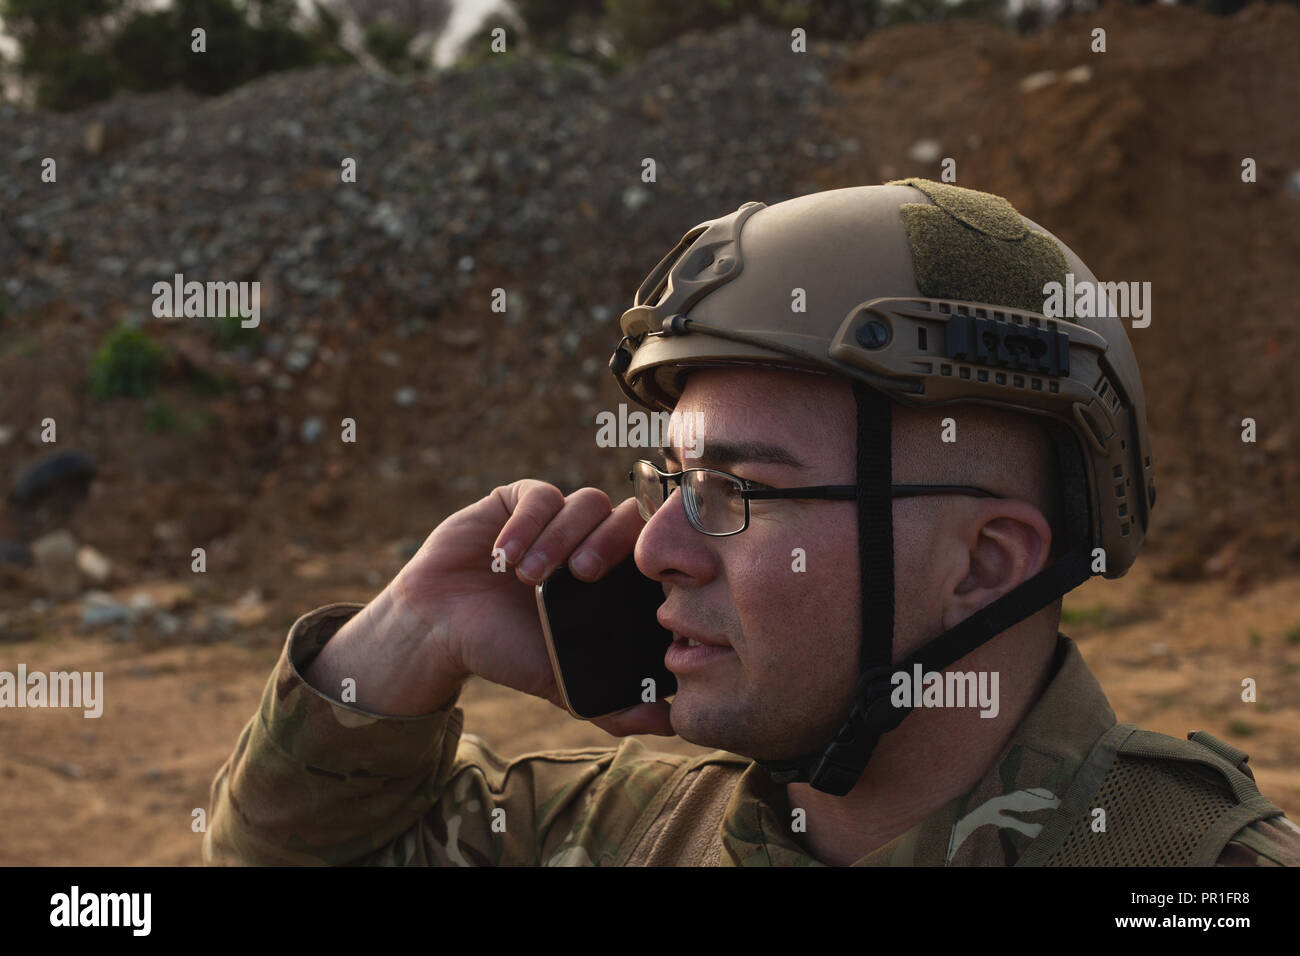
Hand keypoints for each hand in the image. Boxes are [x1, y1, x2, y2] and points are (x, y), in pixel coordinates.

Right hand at [377, 479, 672, 735]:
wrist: (440, 628)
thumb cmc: (504, 650)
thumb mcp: (561, 682)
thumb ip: (612, 704)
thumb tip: (669, 723)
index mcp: (613, 578)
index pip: (654, 552)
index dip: (653, 560)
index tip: (633, 586)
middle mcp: (592, 541)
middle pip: (629, 516)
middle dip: (610, 542)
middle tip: (583, 575)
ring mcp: (558, 517)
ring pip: (587, 503)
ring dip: (561, 538)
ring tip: (529, 577)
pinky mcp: (520, 501)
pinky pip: (541, 495)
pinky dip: (528, 523)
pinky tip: (505, 556)